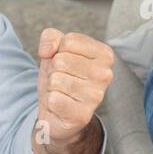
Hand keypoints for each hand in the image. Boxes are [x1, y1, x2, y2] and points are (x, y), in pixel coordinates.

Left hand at [35, 28, 114, 147]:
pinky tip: (60, 106)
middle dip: (54, 70)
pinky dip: (51, 102)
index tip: (66, 63)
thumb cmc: (60, 76)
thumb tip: (47, 51)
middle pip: (61, 60)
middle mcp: (105, 75)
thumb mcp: (55, 51)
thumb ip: (51, 37)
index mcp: (105, 55)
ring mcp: (96, 96)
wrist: (57, 111)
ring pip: (56, 79)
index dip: (58, 51)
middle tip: (62, 80)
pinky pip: (54, 99)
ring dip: (51, 86)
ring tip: (61, 92)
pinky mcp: (83, 115)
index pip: (69, 41)